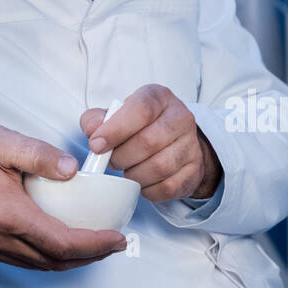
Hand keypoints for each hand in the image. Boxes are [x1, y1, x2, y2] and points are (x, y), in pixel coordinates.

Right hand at [0, 122, 127, 269]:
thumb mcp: (3, 141)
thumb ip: (40, 155)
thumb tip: (72, 169)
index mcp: (8, 214)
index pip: (62, 242)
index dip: (94, 243)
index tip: (117, 237)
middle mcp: (1, 238)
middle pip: (56, 260)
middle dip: (91, 255)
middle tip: (114, 242)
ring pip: (42, 264)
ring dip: (72, 259)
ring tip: (94, 244)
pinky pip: (27, 260)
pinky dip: (51, 257)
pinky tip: (61, 244)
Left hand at [81, 84, 222, 201]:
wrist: (175, 141)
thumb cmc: (140, 126)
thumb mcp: (117, 114)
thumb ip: (98, 119)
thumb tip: (93, 132)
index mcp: (159, 97)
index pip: (141, 110)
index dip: (115, 129)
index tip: (96, 145)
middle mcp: (180, 117)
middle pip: (148, 141)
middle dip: (121, 156)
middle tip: (111, 161)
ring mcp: (191, 145)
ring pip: (159, 167)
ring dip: (134, 174)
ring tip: (126, 170)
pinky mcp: (195, 170)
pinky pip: (168, 187)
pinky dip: (148, 189)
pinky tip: (141, 181)